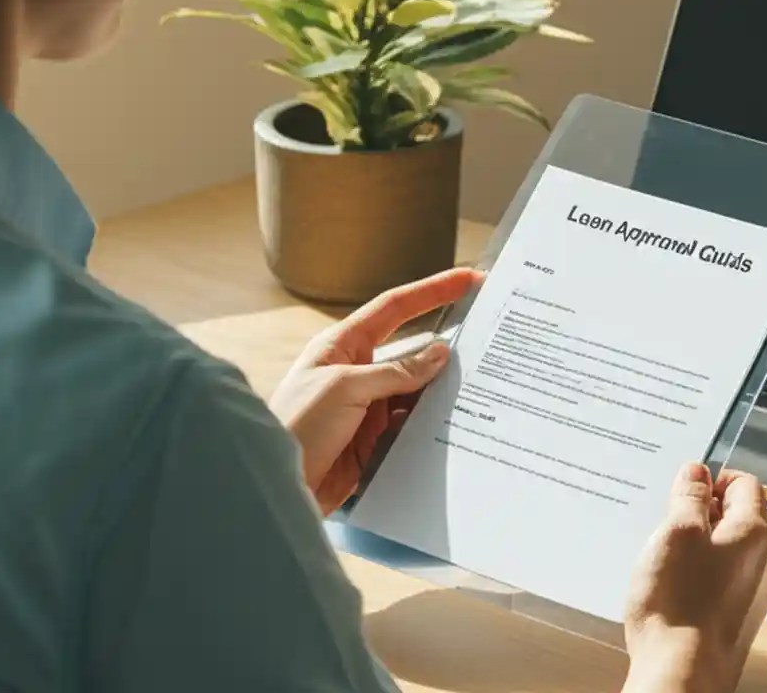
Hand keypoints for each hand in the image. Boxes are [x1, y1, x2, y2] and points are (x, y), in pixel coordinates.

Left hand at [270, 268, 482, 514]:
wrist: (275, 487)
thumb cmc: (297, 426)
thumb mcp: (345, 388)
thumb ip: (395, 372)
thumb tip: (440, 353)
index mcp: (343, 346)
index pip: (395, 308)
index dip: (432, 290)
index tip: (468, 279)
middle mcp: (358, 373)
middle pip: (413, 352)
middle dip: (449, 348)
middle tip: (490, 339)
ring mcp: (368, 408)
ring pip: (419, 392)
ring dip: (445, 391)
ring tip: (485, 385)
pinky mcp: (375, 442)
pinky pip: (414, 427)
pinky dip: (434, 426)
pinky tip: (459, 424)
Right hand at [622, 464, 766, 692]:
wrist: (682, 675)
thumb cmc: (678, 602)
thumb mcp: (676, 532)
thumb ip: (689, 496)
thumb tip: (697, 472)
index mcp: (754, 535)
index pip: (745, 484)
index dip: (713, 479)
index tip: (682, 489)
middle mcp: (762, 564)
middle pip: (735, 520)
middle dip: (699, 515)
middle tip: (665, 525)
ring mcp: (751, 597)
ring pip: (724, 554)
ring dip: (695, 548)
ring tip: (663, 561)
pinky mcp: (734, 622)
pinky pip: (717, 585)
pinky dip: (696, 579)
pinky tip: (670, 592)